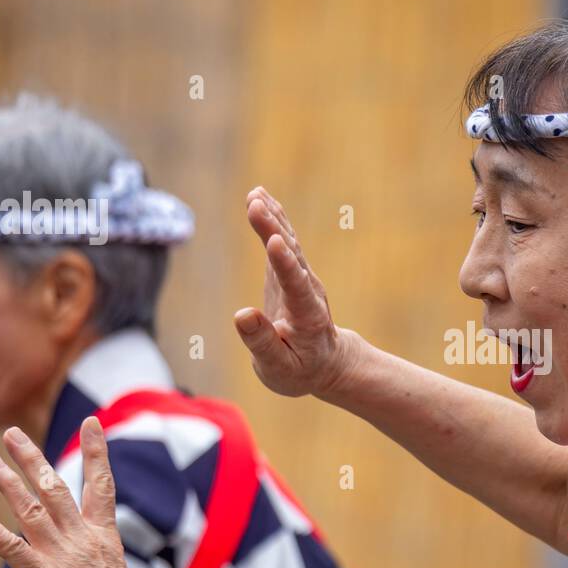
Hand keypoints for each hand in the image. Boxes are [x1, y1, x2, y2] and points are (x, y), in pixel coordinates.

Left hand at [0, 419, 144, 567]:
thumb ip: (81, 559)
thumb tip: (46, 562)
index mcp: (103, 533)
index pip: (101, 483)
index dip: (96, 450)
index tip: (91, 421)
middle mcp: (81, 536)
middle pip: (55, 486)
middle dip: (32, 457)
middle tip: (12, 434)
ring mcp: (60, 553)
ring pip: (30, 507)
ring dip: (7, 482)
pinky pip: (11, 547)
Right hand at [233, 186, 361, 399]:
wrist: (325, 363)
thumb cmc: (300, 371)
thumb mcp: (280, 369)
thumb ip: (263, 344)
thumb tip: (241, 315)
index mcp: (307, 318)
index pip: (297, 286)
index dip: (286, 264)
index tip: (275, 242)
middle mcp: (309, 292)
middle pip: (292, 257)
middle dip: (274, 230)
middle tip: (256, 205)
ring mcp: (301, 279)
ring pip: (288, 244)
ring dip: (273, 218)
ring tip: (255, 196)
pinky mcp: (290, 272)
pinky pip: (282, 242)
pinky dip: (272, 219)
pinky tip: (258, 197)